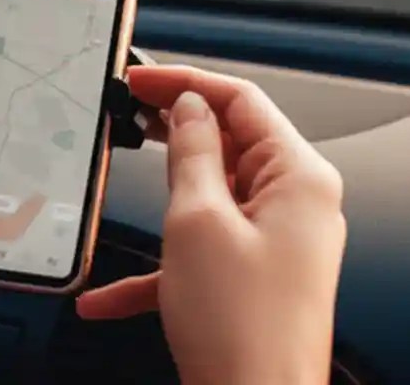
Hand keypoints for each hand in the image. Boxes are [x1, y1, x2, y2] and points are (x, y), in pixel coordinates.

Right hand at [76, 66, 345, 384]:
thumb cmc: (243, 331)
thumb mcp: (198, 223)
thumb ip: (191, 154)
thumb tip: (190, 109)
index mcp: (300, 178)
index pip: (243, 100)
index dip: (188, 82)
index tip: (141, 79)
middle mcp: (298, 205)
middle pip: (230, 143)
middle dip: (174, 131)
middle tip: (127, 114)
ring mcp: (279, 244)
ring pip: (213, 196)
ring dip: (163, 197)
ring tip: (121, 179)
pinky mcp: (258, 278)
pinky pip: (205, 251)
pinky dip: (160, 264)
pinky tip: (109, 294)